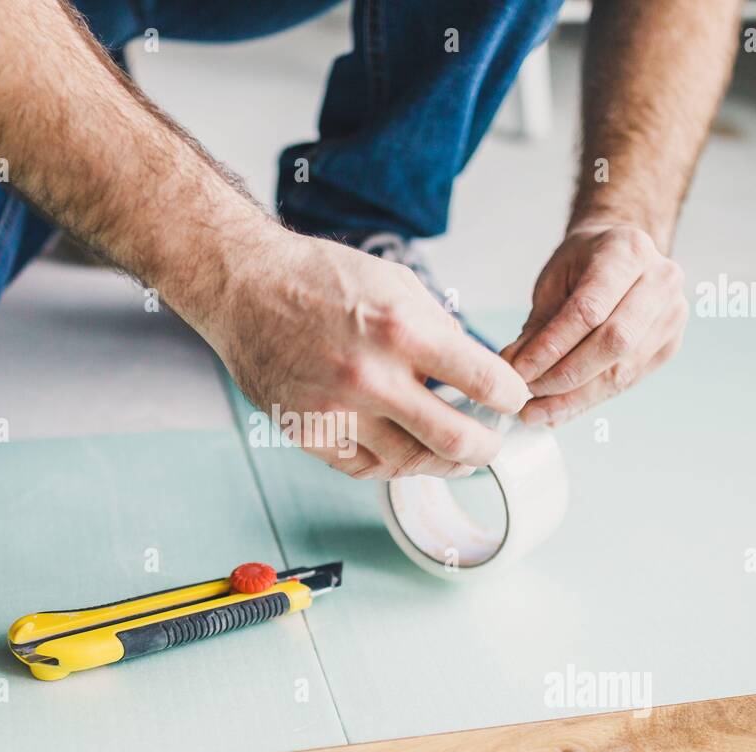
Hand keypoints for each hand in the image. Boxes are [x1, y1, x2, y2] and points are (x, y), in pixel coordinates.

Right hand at [200, 231, 531, 479]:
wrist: (244, 287)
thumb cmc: (318, 278)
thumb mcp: (394, 282)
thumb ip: (438, 329)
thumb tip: (474, 370)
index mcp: (400, 330)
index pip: (482, 381)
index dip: (509, 397)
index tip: (511, 400)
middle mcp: (370, 376)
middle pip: (454, 441)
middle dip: (486, 448)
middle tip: (491, 445)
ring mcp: (336, 411)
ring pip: (409, 464)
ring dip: (439, 463)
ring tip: (451, 454)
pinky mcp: (308, 433)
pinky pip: (364, 468)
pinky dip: (391, 464)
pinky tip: (403, 451)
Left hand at [502, 223, 687, 425]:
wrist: (624, 255)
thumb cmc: (585, 263)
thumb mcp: (555, 279)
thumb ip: (539, 322)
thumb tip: (514, 366)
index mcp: (628, 252)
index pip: (589, 310)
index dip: (552, 346)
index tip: (519, 371)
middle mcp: (661, 282)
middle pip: (612, 343)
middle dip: (564, 375)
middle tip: (526, 394)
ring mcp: (672, 315)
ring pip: (621, 370)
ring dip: (574, 397)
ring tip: (536, 411)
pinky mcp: (669, 345)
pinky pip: (626, 382)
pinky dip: (588, 399)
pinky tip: (559, 409)